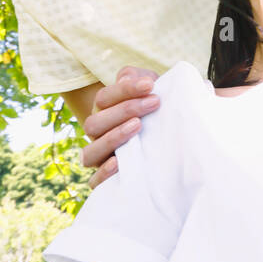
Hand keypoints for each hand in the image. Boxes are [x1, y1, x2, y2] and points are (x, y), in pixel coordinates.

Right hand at [82, 65, 159, 188]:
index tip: (150, 85)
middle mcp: (99, 135)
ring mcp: (102, 158)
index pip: (104, 98)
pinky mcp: (110, 181)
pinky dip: (103, 174)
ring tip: (138, 126)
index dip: (125, 89)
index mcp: (104, 111)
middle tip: (154, 102)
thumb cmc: (158, 110)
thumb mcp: (152, 91)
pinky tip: (118, 162)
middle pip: (94, 123)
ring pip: (89, 152)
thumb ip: (140, 79)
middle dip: (124, 110)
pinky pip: (95, 182)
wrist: (172, 135)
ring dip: (112, 137)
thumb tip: (132, 78)